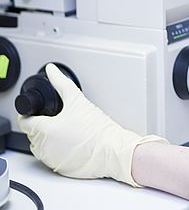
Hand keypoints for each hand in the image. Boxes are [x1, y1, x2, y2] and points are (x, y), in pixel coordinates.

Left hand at [17, 63, 167, 185]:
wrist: (112, 149)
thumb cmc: (97, 128)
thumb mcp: (77, 99)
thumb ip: (60, 82)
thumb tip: (51, 70)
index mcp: (45, 130)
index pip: (25, 121)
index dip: (30, 113)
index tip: (38, 110)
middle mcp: (44, 147)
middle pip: (32, 133)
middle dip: (40, 124)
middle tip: (57, 116)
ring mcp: (50, 159)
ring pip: (39, 145)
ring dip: (46, 136)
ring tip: (65, 128)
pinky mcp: (58, 168)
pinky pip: (49, 155)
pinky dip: (55, 147)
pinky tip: (69, 140)